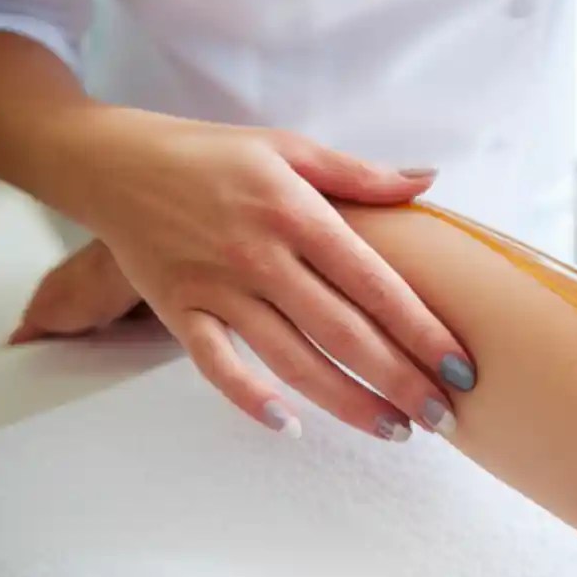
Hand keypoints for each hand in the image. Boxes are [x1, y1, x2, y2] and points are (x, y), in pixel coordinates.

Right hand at [11, 107, 470, 440]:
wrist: (114, 163)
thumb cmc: (214, 154)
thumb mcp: (290, 146)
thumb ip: (361, 173)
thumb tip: (428, 181)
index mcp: (297, 213)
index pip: (375, 283)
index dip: (421, 329)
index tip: (461, 364)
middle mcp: (261, 256)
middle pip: (343, 333)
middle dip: (399, 380)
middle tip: (443, 416)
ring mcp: (217, 289)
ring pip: (291, 360)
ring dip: (346, 402)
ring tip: (394, 430)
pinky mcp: (178, 311)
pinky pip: (215, 366)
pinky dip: (248, 399)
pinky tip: (290, 428)